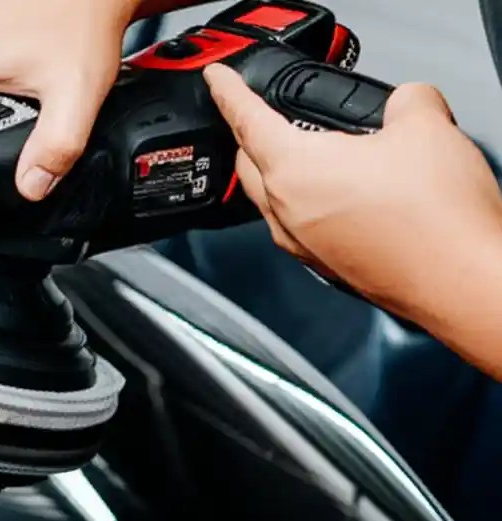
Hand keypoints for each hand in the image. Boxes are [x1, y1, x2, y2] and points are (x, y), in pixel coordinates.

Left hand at [204, 64, 501, 377]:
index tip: (217, 80)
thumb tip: (406, 104)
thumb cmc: (436, 220)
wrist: (462, 283)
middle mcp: (286, 212)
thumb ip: (405, 102)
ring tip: (310, 155)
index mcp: (293, 169)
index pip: (245, 120)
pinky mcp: (326, 268)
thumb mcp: (425, 127)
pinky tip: (341, 198)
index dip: (228, 92)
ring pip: (272, 200)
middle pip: (249, 164)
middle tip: (264, 117)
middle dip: (251, 136)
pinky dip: (308, 206)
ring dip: (280, 174)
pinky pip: (299, 228)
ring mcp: (303, 246)